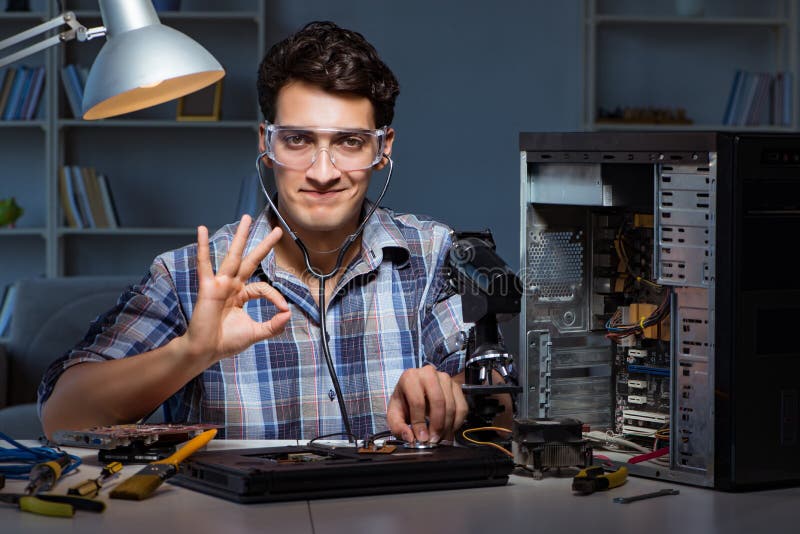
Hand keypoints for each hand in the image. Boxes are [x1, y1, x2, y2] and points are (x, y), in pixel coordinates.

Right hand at [184, 214, 290, 363]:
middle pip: (251, 260)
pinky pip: (205, 264)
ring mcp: (220, 284)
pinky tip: (201, 230)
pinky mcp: (208, 287)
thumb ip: (273, 325)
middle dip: (264, 245)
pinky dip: (202, 247)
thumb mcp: (256, 333)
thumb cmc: (225, 342)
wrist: (205, 351)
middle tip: (277, 229)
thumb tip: (289, 313)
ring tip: (246, 218)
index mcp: (241, 295)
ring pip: (233, 256)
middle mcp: (231, 286)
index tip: (283, 309)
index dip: (276, 296)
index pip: (263, 287)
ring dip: (240, 236)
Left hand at [386, 366, 467, 443]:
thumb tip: (409, 437)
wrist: (416, 391)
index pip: (417, 401)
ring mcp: (445, 378)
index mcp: (410, 377)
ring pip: (451, 405)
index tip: (421, 438)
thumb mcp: (394, 413)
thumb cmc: (404, 402)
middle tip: (433, 439)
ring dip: (447, 426)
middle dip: (437, 425)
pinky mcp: (456, 387)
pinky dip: (457, 422)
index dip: (419, 423)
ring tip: (440, 438)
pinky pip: (462, 407)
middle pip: (438, 401)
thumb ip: (397, 426)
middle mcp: (428, 374)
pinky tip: (448, 430)